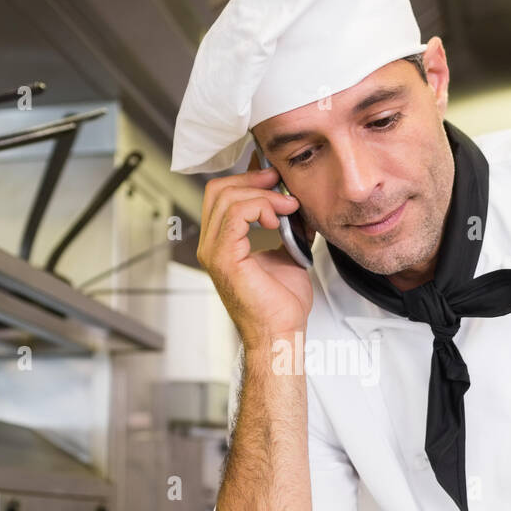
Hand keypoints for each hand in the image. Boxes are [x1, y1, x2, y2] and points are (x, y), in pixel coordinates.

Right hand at [197, 148, 313, 348]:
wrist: (281, 332)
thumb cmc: (282, 304)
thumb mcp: (288, 252)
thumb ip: (287, 226)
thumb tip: (298, 203)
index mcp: (222, 242)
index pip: (221, 194)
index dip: (247, 178)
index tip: (277, 179)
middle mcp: (211, 245)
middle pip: (219, 189)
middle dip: (253, 179)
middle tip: (281, 184)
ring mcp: (214, 251)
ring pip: (226, 197)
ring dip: (263, 194)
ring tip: (288, 206)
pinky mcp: (224, 258)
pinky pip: (235, 214)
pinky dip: (260, 207)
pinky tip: (278, 219)